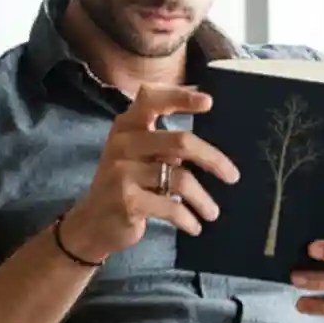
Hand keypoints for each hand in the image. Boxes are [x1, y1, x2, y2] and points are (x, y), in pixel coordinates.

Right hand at [58, 85, 240, 262]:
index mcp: (126, 126)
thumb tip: (207, 132)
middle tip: (233, 176)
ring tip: (213, 213)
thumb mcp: (136, 156)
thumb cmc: (124, 185)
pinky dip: (187, 218)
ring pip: (180, 179)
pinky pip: (171, 206)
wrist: (90, 224)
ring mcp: (122, 172)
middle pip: (180, 142)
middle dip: (213, 160)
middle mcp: (122, 144)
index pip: (151, 100)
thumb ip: (164, 142)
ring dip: (203, 200)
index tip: (209, 102)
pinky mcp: (127, 200)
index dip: (180, 97)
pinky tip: (194, 226)